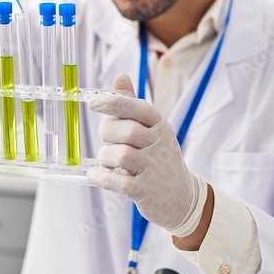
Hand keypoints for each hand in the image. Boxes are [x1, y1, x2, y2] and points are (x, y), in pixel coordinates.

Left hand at [87, 74, 207, 237]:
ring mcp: (154, 169)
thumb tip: (121, 77)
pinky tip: (95, 175)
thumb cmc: (158, 157)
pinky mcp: (146, 191)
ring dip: (105, 157)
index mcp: (160, 126)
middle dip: (107, 133)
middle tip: (107, 140)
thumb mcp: (152, 129)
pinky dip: (102, 178)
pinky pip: (119, 182)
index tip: (92, 102)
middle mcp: (160, 145)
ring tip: (106, 161)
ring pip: (121, 155)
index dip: (114, 103)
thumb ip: (132, 104)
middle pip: (127, 130)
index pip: (138, 107)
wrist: (181, 196)